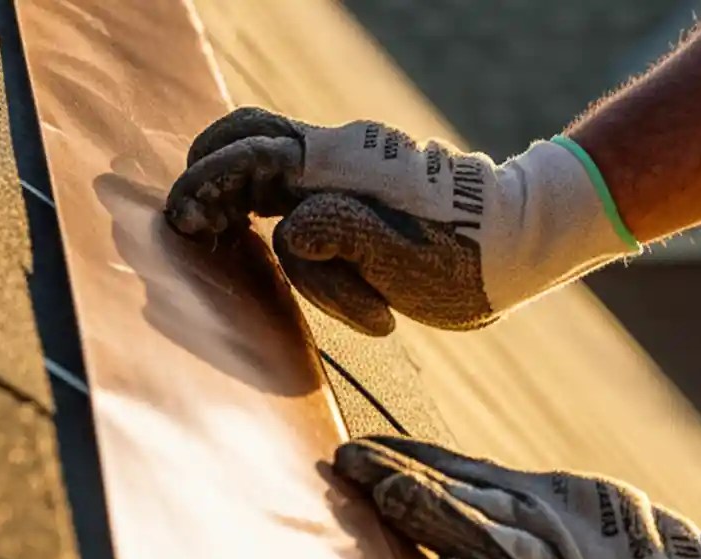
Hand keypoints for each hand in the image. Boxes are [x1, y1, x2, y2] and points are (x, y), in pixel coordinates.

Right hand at [165, 108, 635, 335]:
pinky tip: (294, 261)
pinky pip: (295, 197)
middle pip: (249, 139)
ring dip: (254, 216)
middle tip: (193, 226)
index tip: (186, 220)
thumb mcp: (409, 262)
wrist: (515, 247)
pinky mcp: (352, 195)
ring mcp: (344, 174)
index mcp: (347, 169)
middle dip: (210, 177)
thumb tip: (290, 228)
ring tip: (305, 278)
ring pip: (268, 172)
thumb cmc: (466, 262)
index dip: (209, 182)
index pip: (255, 153)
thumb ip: (345, 238)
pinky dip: (278, 225)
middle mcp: (339, 160)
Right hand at [336, 436, 700, 558]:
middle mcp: (555, 519)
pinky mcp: (583, 494)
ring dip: (424, 465)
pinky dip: (464, 469)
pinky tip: (436, 465)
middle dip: (402, 474)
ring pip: (483, 478)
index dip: (409, 498)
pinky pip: (509, 477)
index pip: (462, 518)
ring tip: (374, 454)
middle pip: (464, 491)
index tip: (359, 475)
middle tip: (345, 458)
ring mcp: (569, 501)